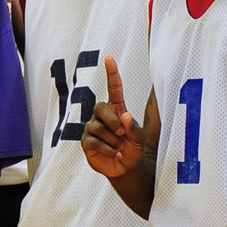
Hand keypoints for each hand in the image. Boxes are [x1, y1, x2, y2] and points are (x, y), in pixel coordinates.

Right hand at [81, 56, 145, 176]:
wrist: (125, 169)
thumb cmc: (133, 149)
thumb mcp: (140, 139)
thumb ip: (134, 128)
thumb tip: (124, 115)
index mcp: (117, 109)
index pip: (114, 88)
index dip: (112, 74)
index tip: (109, 58)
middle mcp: (102, 116)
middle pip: (100, 106)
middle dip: (112, 121)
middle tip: (121, 135)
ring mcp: (92, 128)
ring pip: (97, 128)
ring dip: (112, 141)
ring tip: (118, 149)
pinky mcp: (86, 142)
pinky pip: (93, 142)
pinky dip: (107, 150)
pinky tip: (114, 155)